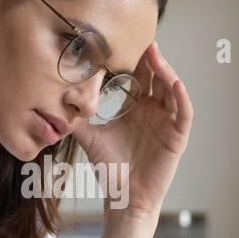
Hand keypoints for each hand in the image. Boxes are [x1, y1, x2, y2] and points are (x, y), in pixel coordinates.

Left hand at [69, 41, 191, 218]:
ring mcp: (167, 123)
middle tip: (144, 40)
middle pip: (157, 78)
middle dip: (152, 59)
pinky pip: (184, 113)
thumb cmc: (111, 170)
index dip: (135, 60)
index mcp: (136, 108)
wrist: (123, 198)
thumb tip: (55, 100)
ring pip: (172, 90)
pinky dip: (181, 97)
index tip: (125, 41)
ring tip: (157, 58)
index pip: (139, 77)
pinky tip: (174, 84)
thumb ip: (76, 118)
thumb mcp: (90, 138)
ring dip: (167, 73)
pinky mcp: (177, 137)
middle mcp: (154, 111)